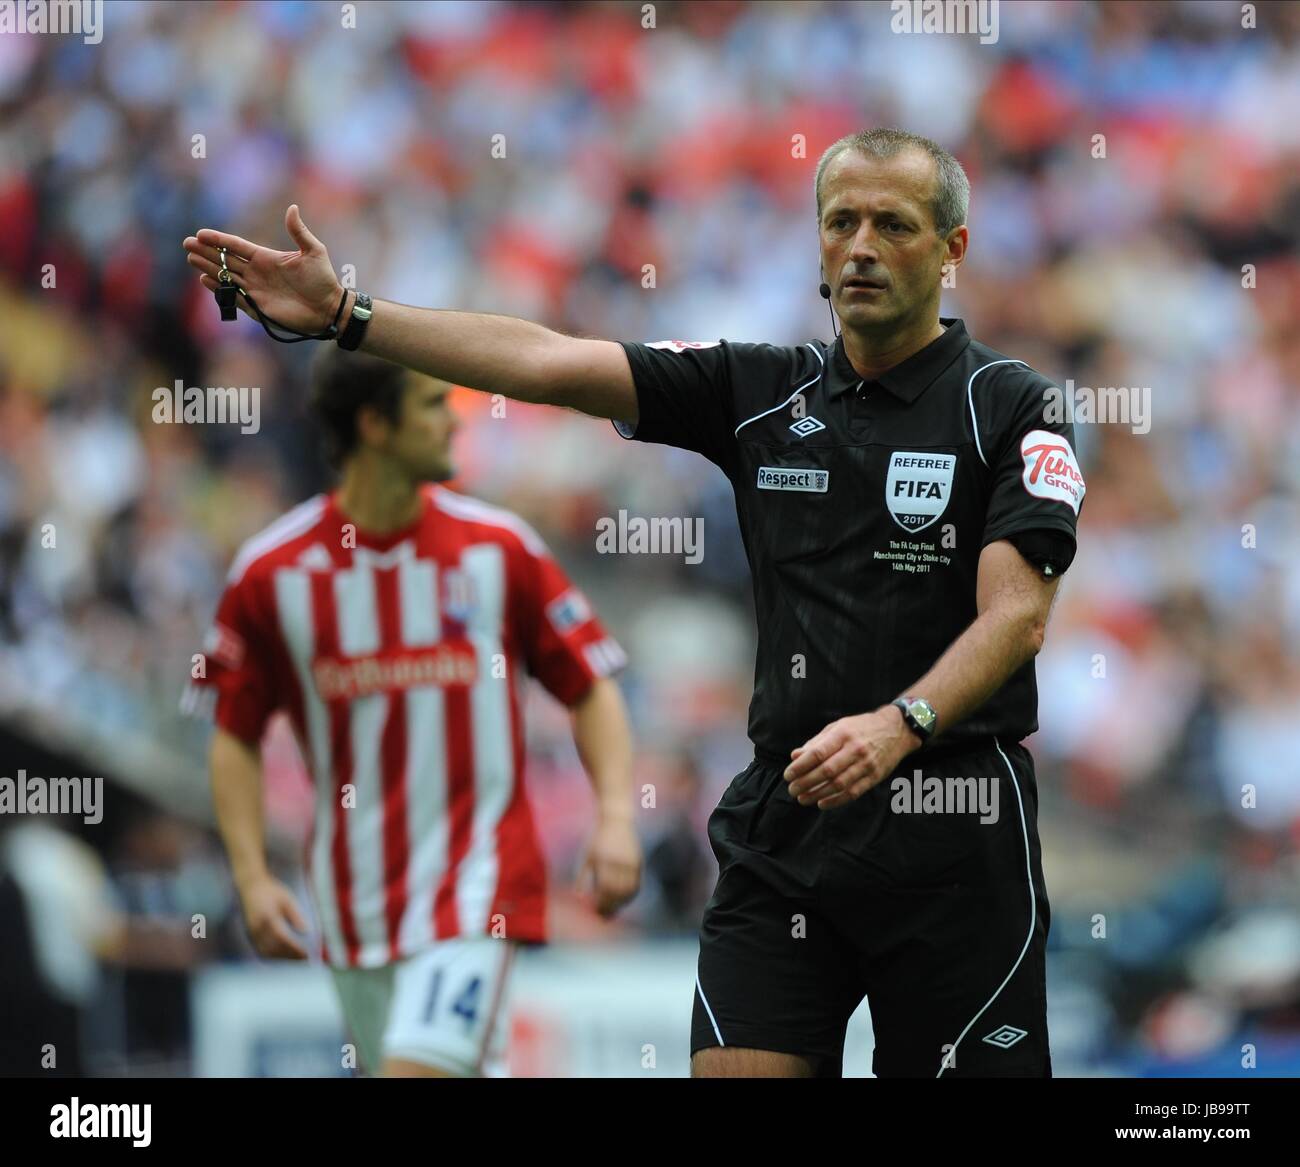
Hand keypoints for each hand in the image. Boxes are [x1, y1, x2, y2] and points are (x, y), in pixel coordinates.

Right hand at [183, 204, 345, 333]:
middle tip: (187, 244)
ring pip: (226, 276)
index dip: (219, 240)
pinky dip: (220, 289)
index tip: (200, 234)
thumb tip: (292, 208)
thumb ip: (299, 232)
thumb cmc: (324, 280)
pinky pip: (234, 296)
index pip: (236, 246)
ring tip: (191, 259)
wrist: (329, 309)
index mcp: (266, 257)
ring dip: (209, 267)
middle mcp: (257, 272)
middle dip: (206, 252)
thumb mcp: (314, 252)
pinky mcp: (257, 306)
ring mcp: (255, 290)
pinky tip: (206, 280)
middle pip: (226, 259)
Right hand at [237, 873, 310, 959]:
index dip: (294, 949)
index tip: (306, 955)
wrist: (250, 886)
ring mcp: (251, 932)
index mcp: (268, 917)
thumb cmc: (271, 891)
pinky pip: (260, 950)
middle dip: (290, 957)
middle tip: (304, 960)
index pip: (283, 939)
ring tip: (296, 960)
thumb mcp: (287, 899)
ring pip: (266, 953)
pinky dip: (272, 956)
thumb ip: (295, 915)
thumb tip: (306, 931)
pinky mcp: (249, 935)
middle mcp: (257, 927)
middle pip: (274, 949)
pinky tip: (283, 957)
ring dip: (281, 959)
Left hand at [577, 814, 641, 917]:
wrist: (616, 820)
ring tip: (612, 910)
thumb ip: (582, 878)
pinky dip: (631, 895)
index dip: (601, 902)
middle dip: (610, 906)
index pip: (604, 888)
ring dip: (621, 904)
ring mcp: (631, 861)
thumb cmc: (598, 840)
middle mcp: (619, 861)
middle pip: (617, 892)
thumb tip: (578, 898)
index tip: (595, 911)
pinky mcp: (638, 862)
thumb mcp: (587, 857)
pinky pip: (637, 884)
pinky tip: (623, 901)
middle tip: (603, 916)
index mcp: (604, 859)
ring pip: (629, 890)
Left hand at [783, 705, 921, 810]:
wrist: (896, 730)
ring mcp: (866, 764)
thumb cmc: (861, 728)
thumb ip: (816, 742)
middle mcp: (855, 749)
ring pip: (839, 784)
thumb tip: (795, 756)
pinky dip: (836, 801)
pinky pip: (853, 792)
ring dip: (818, 794)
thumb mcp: (838, 727)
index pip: (817, 753)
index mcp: (843, 734)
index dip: (800, 766)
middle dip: (806, 783)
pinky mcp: (874, 777)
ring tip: (803, 798)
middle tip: (792, 790)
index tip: (788, 775)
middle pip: (826, 771)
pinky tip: (822, 804)